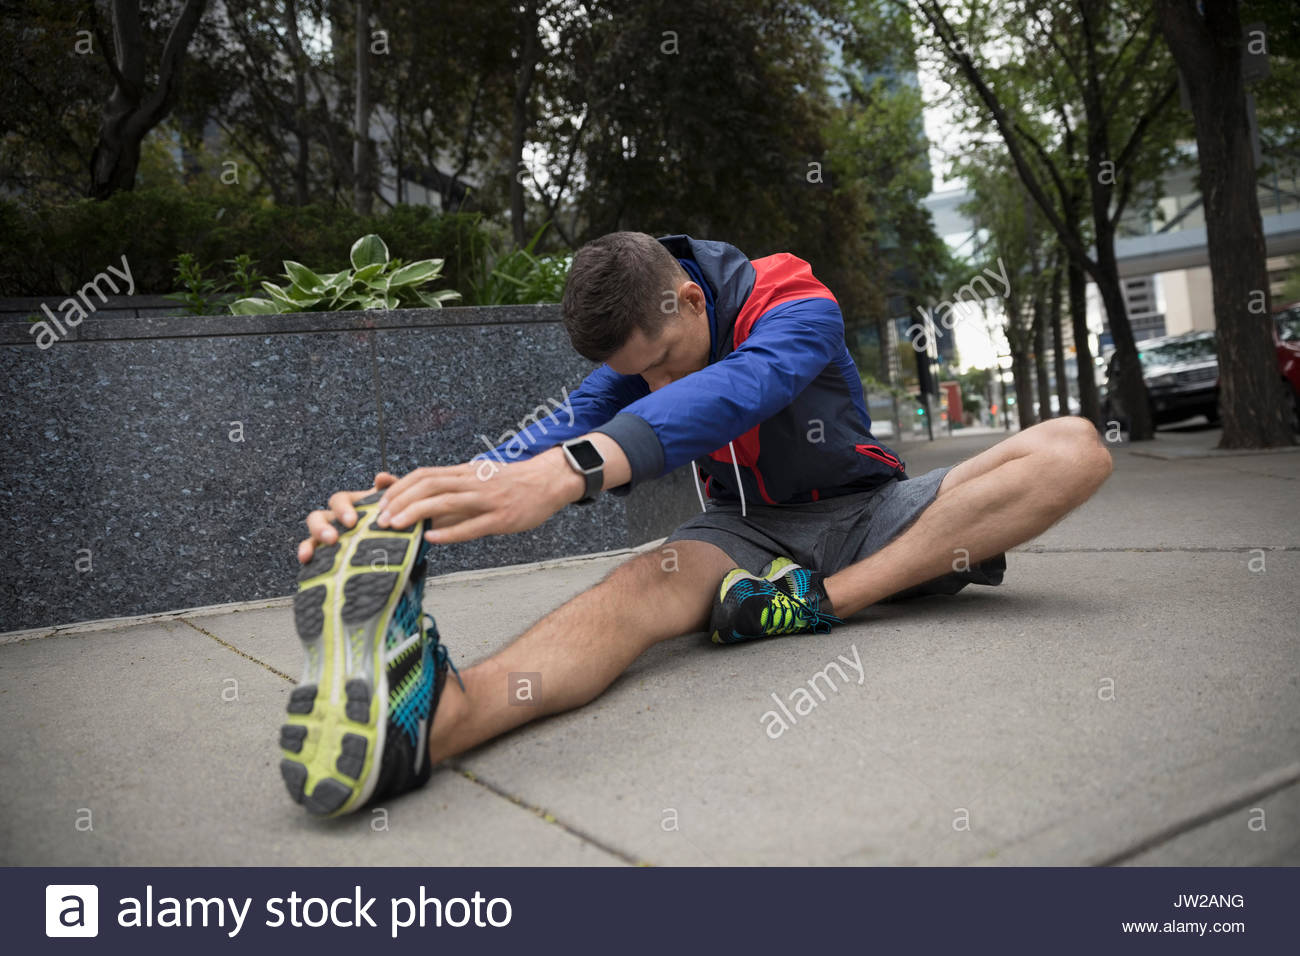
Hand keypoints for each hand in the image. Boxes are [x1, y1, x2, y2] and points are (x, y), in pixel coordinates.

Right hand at [297, 471, 396, 563]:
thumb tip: (381, 477)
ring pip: (310, 538)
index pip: (338, 501)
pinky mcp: (326, 558)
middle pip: (317, 518)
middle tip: (332, 538)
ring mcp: (328, 540)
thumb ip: (391, 487)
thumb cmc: (390, 518)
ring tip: (309, 554)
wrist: (397, 542)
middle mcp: (335, 521)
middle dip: (320, 527)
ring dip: (308, 544)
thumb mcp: (393, 502)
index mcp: (350, 505)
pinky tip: (305, 564)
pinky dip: (305, 559)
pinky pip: (312, 558)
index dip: (342, 509)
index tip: (352, 521)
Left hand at [375, 450, 584, 544]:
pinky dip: (450, 532)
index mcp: (464, 473)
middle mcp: (472, 482)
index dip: (400, 488)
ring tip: (397, 527)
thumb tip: (421, 510)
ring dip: (417, 513)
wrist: (548, 481)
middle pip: (429, 485)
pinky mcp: (502, 518)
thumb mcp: (478, 480)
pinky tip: (432, 538)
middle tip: (382, 520)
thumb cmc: (510, 484)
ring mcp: (487, 500)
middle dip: (401, 501)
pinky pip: (472, 525)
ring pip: (446, 501)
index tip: (382, 503)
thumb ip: (452, 492)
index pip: (425, 475)